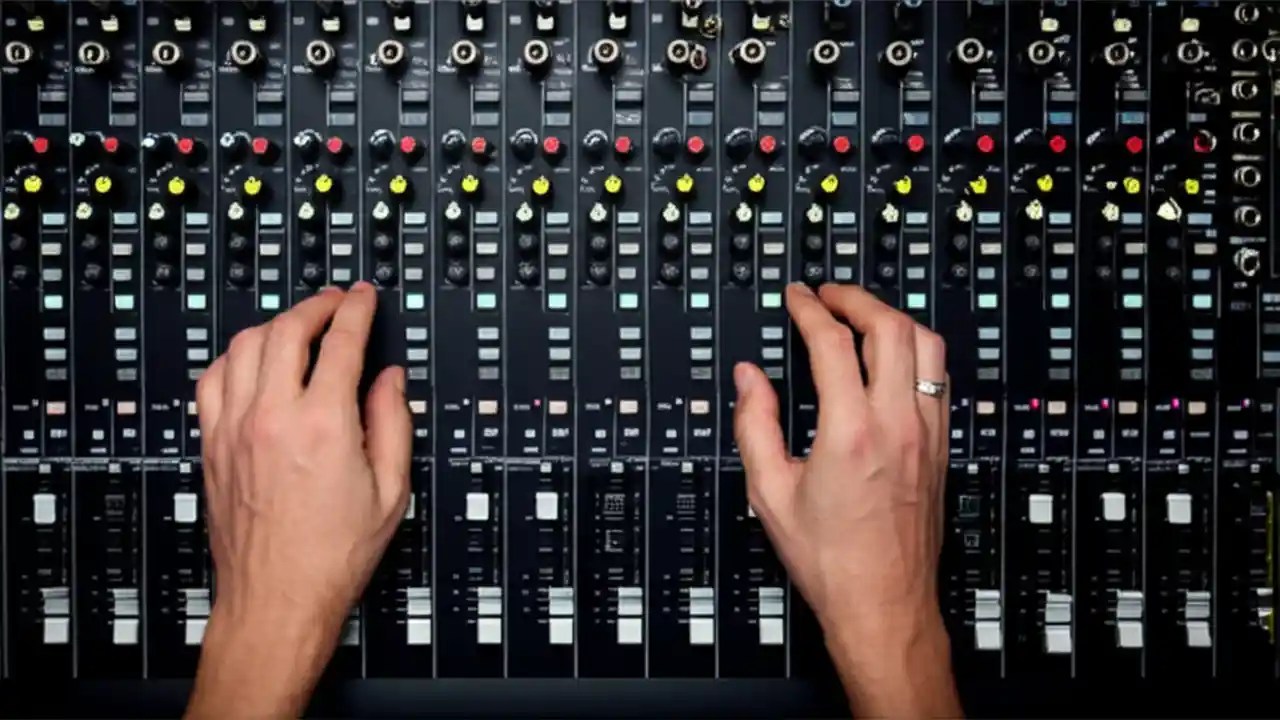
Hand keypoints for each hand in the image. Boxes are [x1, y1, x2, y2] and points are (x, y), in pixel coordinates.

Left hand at [186, 283, 410, 718]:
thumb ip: (393, 423)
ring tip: (298, 325)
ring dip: (275, 323)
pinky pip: (213, 378)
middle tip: (336, 302)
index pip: (341, 342)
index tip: (365, 296)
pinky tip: (252, 358)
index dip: (357, 309)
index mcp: (324, 425)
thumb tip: (390, 380)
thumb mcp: (390, 490)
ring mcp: (234, 428)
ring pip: (245, 345)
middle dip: (316, 305)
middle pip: (287, 330)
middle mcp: (272, 418)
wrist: (276, 599)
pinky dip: (235, 356)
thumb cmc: (332, 556)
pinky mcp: (212, 444)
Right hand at [733, 283, 958, 717]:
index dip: (811, 308)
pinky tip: (891, 357)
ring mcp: (927, 434)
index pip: (833, 342)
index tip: (796, 296)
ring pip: (927, 345)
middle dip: (856, 298)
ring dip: (893, 317)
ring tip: (862, 315)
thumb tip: (749, 377)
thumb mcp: (770, 494)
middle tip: (828, 294)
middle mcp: (897, 425)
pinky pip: (938, 377)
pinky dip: (915, 351)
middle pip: (891, 327)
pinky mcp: (942, 448)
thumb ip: (754, 425)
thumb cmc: (830, 560)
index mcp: (851, 432)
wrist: (883, 604)